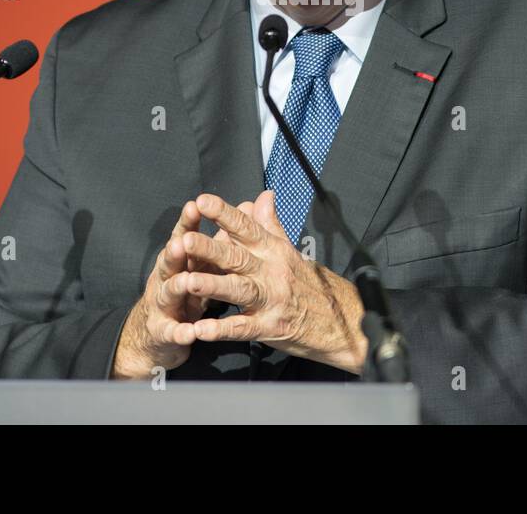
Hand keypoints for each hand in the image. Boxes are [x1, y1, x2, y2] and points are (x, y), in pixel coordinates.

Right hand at [110, 198, 225, 378]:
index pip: (182, 237)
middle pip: (171, 262)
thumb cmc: (184, 293)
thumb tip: (240, 212)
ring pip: (168, 294)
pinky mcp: (164, 332)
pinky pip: (172, 332)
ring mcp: (162, 305)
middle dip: (176, 252)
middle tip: (182, 242)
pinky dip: (180, 332)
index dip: (187, 223)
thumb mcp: (199, 267)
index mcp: (178, 261)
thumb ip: (217, 241)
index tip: (195, 205)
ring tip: (186, 281)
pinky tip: (189, 333)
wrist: (155, 335)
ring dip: (176, 287)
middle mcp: (166, 278)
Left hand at [180, 191, 368, 374]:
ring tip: (188, 281)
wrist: (340, 319)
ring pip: (238, 290)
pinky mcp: (270, 328)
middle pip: (238, 257)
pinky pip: (243, 328)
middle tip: (186, 239)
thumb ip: (271, 223)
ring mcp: (271, 300)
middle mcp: (271, 271)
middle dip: (210, 248)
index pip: (247, 227)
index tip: (202, 201)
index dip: (224, 214)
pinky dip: (222, 330)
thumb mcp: (289, 249)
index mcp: (273, 250)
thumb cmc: (309, 283)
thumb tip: (262, 195)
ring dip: (212, 286)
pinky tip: (201, 329)